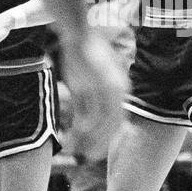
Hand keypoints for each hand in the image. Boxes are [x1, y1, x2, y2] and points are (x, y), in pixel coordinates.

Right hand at [60, 29, 126, 157]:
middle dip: (100, 144)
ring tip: (78, 152)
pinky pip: (82, 116)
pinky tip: (69, 139)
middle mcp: (115, 91)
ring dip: (86, 141)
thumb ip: (108, 90)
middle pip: (110, 126)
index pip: (119, 119)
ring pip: (96, 125)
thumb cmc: (91, 52)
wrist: (79, 34)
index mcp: (122, 87)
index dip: (110, 136)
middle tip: (90, 156)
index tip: (101, 147)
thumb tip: (106, 109)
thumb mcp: (105, 71)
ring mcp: (99, 90)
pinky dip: (76, 131)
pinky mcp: (83, 88)